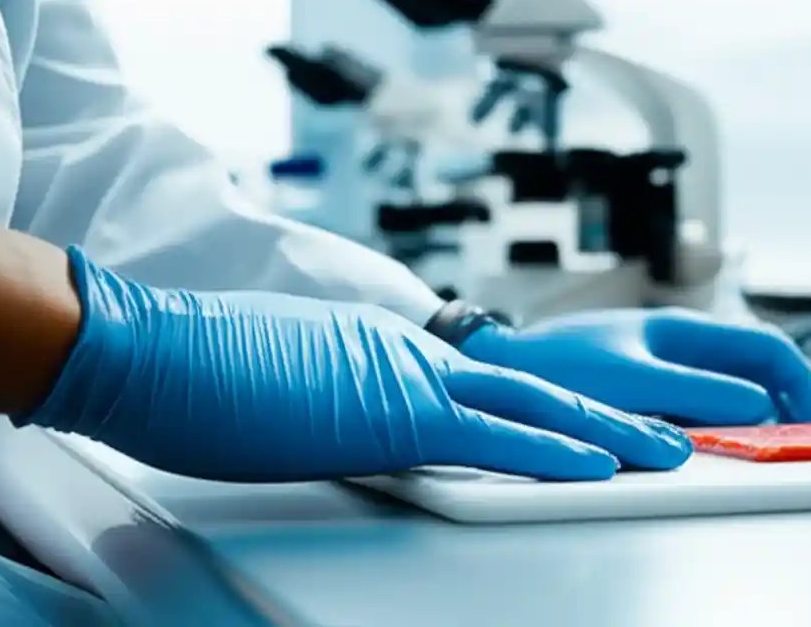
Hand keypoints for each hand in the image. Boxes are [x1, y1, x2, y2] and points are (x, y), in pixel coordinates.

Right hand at [22, 249, 690, 481]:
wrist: (150, 347)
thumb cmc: (193, 370)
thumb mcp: (280, 383)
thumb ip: (332, 396)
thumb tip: (339, 417)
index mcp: (382, 346)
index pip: (480, 380)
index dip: (538, 401)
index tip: (580, 418)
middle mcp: (409, 352)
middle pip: (528, 383)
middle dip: (599, 409)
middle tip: (658, 430)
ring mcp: (408, 378)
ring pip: (532, 404)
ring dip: (603, 430)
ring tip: (660, 450)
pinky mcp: (396, 412)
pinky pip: (496, 436)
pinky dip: (553, 450)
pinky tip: (598, 465)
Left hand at [459, 308, 810, 425]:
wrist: (499, 366)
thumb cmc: (556, 366)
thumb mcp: (632, 381)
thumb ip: (696, 392)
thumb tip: (758, 404)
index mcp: (683, 329)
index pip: (768, 346)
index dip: (802, 382)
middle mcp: (680, 341)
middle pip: (758, 364)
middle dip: (791, 397)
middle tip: (807, 438)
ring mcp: (666, 361)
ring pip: (734, 383)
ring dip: (762, 409)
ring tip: (775, 442)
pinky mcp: (648, 385)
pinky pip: (704, 401)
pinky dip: (726, 419)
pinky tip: (723, 442)